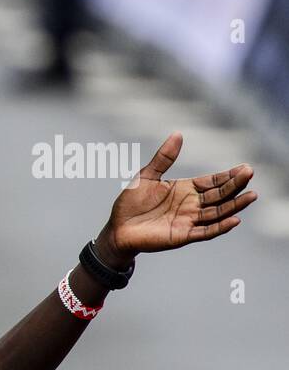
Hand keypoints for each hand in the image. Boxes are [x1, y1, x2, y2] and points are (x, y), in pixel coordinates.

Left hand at [99, 132, 256, 262]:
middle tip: (250, 174)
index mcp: (185, 189)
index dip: (228, 176)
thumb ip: (164, 158)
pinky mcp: (183, 236)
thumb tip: (178, 134)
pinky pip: (206, 232)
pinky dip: (220, 227)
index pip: (213, 182)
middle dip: (235, 185)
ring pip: (218, 213)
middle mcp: (191, 205)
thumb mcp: (147, 176)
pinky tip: (234, 220)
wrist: (117, 228)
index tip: (245, 168)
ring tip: (251, 195)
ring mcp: (189, 221)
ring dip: (234, 205)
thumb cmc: (130, 202)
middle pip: (219, 195)